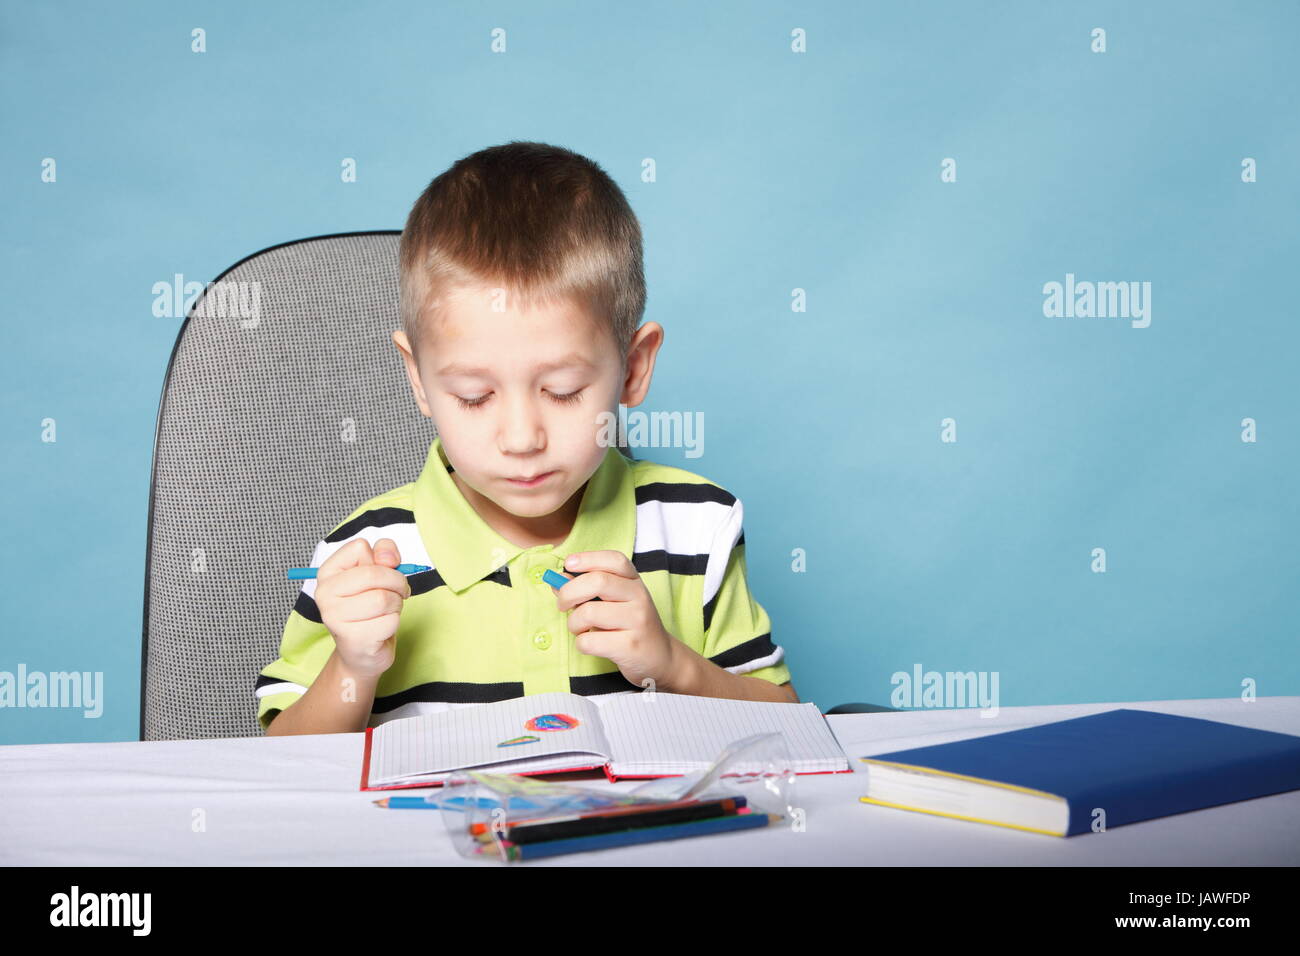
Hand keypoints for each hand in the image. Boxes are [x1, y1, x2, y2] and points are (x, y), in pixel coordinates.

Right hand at [314, 537, 410, 678]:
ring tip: (388, 610)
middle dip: (397, 582)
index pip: (359, 547)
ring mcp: (335, 618)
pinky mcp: (353, 638)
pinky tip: (382, 627)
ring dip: (397, 603)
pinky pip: (390, 621)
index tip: (383, 571)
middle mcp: (324, 594)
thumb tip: (388, 557)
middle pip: (374, 574)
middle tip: (399, 591)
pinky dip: (395, 622)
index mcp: (327, 573)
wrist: (362, 651)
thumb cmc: (369, 608)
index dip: (381, 558)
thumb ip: (383, 554)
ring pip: (384, 598)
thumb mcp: (376, 573)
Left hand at [555, 551, 677, 689]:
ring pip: (589, 613)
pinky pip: (590, 641)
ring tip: (580, 629)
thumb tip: (556, 580)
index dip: (588, 558)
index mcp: (634, 581)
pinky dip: (581, 644)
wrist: (660, 658)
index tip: (568, 564)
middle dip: (569, 593)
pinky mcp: (630, 647)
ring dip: (574, 623)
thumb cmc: (629, 626)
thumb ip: (586, 588)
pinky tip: (591, 644)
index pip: (614, 560)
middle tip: (563, 605)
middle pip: (597, 581)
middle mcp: (639, 597)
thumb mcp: (614, 601)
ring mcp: (637, 622)